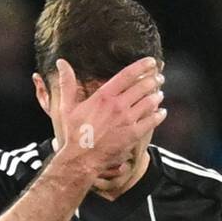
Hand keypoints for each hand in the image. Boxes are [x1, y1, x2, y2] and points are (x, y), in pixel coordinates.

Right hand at [55, 56, 165, 176]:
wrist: (82, 158)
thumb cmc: (74, 133)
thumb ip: (67, 83)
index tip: (151, 62)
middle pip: (142, 87)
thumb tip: (61, 62)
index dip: (142, 66)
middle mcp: (118, 105)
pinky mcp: (133, 134)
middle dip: (153, 80)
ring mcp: (127, 120)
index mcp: (104, 96)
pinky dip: (159, 115)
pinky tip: (161, 112)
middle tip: (159, 78)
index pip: (127, 75)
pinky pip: (151, 121)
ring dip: (157, 96)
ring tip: (159, 94)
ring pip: (149, 102)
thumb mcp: (67, 106)